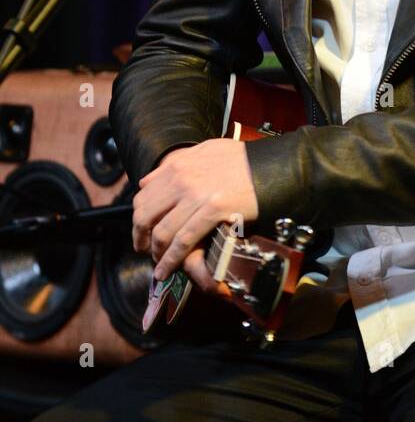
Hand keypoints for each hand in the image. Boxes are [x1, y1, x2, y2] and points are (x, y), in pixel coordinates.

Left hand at [133, 139, 258, 281]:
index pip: (142, 196)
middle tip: (144, 250)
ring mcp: (196, 196)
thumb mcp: (204, 150)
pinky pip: (184, 240)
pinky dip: (171, 260)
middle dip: (141, 238)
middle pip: (146, 216)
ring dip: (156, 253)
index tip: (142, 230)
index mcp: (178, 164)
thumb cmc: (241, 159)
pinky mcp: (213, 211)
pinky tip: (166, 270)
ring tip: (158, 264)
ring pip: (162, 232)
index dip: (138, 218)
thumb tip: (148, 181)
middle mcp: (182, 179)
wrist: (270, 165)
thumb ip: (175, 164)